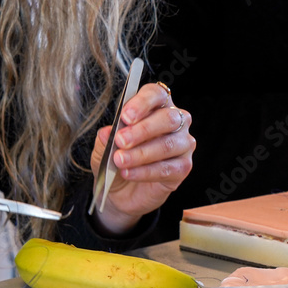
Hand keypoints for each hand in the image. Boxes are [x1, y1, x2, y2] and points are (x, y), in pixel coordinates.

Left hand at [89, 82, 194, 234]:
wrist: (120, 193)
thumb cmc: (117, 162)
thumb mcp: (104, 149)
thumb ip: (106, 139)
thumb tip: (108, 132)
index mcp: (156, 106)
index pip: (156, 95)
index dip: (142, 103)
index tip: (125, 116)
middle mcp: (175, 122)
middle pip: (167, 118)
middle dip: (142, 130)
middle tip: (121, 141)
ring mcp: (183, 144)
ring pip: (168, 145)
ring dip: (141, 153)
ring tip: (120, 161)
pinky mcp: (183, 168)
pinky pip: (167, 168)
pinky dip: (145, 171)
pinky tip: (129, 173)